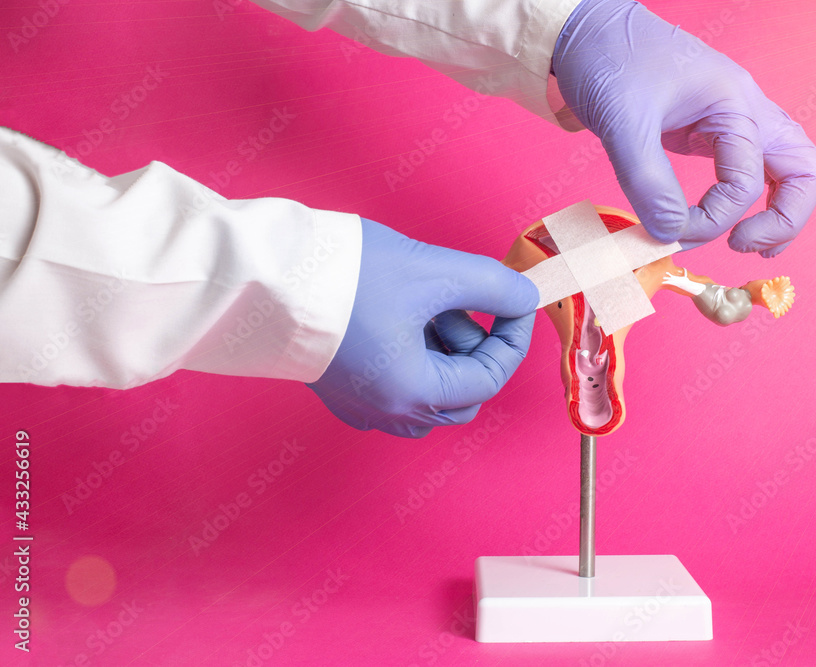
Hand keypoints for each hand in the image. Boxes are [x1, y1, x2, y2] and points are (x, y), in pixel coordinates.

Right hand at [308, 218, 537, 437]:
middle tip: (453, 303)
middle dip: (472, 345)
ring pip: (431, 388)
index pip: (490, 377)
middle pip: (463, 393)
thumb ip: (493, 285)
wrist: (260, 275)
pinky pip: (398, 382)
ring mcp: (362, 405)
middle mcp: (388, 411)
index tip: (514, 301)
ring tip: (420, 302)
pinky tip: (397, 315)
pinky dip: (414, 352)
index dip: (512, 337)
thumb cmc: (342, 277)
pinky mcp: (343, 388)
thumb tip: (524, 296)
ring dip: (443, 347)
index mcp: (413, 394)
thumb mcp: (434, 272)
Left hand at [552, 0, 815, 256]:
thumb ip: (647, 181)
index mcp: (735, 103)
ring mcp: (733, 120)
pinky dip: (747, 198)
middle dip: (783, 218)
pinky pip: (749, 169)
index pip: (745, 182)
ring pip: (785, 168)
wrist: (587, 32)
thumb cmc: (609, 60)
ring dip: (777, 210)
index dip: (712, 219)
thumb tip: (669, 234)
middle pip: (802, 169)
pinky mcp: (712, 131)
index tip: (671, 232)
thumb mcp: (622, 123)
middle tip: (740, 246)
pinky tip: (727, 221)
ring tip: (745, 243)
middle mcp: (746, 110)